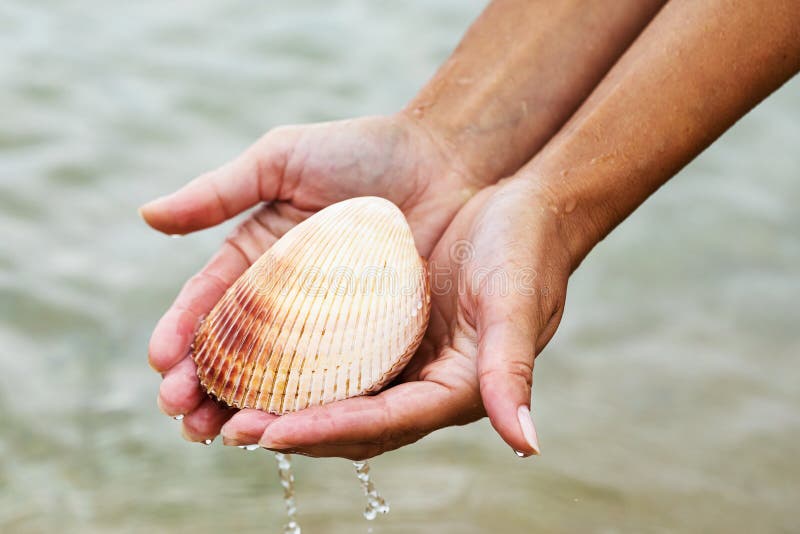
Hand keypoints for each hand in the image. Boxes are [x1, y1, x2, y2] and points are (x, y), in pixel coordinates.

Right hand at [143, 114, 479, 441]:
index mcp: (257, 261)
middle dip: (203, 386)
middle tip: (183, 416)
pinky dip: (308, 404)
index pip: (208, 307)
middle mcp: (287, 301)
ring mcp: (329, 325)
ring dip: (242, 407)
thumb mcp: (283, 161)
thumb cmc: (363, 152)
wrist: (443, 159)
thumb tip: (146, 216)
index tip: (162, 363)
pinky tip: (286, 426)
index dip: (181, 335)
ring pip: (276, 377)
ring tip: (217, 433)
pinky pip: (336, 378)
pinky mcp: (374, 341)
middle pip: (233, 353)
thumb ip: (220, 191)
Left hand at [221, 178, 572, 457]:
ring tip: (200, 399)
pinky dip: (270, 348)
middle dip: (277, 426)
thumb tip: (527, 448)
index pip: (379, 423)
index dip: (324, 431)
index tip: (268, 432)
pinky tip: (228, 344)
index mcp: (448, 387)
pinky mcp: (363, 314)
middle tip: (214, 426)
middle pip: (337, 418)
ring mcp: (384, 347)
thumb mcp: (517, 303)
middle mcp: (409, 376)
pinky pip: (311, 340)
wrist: (510, 191)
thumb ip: (512, 370)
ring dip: (259, 395)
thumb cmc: (525, 248)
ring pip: (315, 385)